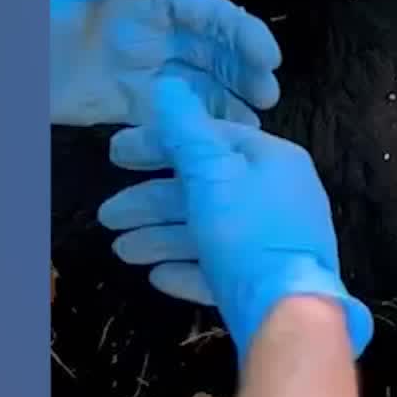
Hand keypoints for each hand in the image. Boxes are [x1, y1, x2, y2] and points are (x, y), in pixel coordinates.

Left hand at [49, 0, 281, 127]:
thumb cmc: (34, 11)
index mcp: (153, 0)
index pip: (211, 15)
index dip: (245, 34)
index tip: (269, 58)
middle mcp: (158, 36)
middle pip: (217, 52)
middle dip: (248, 72)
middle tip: (268, 96)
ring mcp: (148, 72)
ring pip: (204, 85)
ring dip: (233, 100)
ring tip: (253, 124)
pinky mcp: (132, 106)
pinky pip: (176, 114)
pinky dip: (201, 124)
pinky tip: (221, 137)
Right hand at [96, 76, 372, 361]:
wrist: (289, 312)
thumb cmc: (248, 232)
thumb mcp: (212, 173)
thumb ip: (186, 131)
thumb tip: (168, 84)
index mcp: (272, 161)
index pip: (209, 140)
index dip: (159, 145)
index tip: (116, 157)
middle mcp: (278, 197)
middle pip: (204, 191)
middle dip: (151, 202)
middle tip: (107, 215)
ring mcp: (275, 243)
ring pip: (208, 232)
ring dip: (160, 238)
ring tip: (121, 251)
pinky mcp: (268, 282)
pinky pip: (221, 270)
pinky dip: (187, 270)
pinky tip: (157, 277)